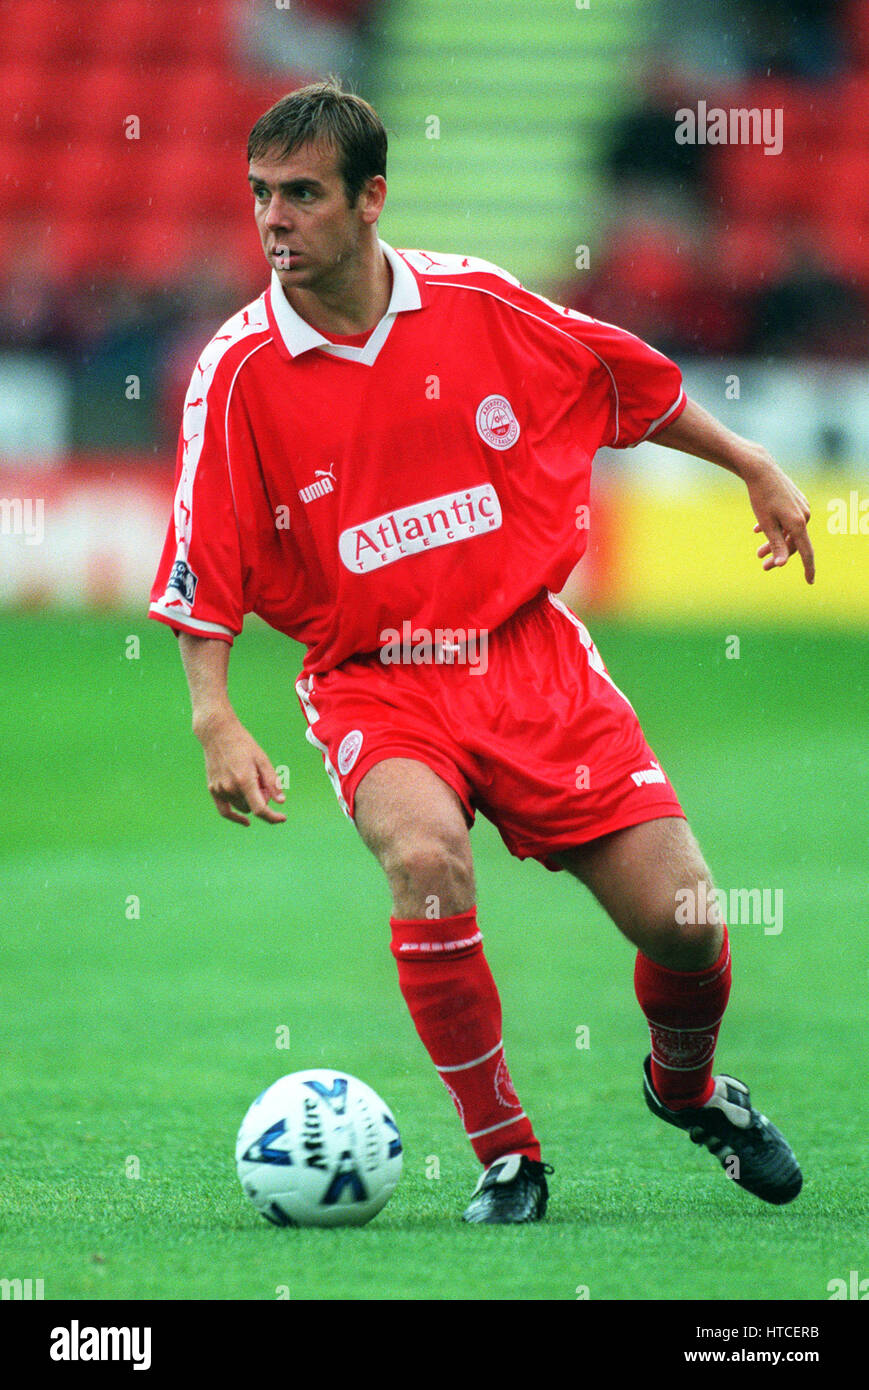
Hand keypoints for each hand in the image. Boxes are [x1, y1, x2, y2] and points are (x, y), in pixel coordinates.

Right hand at [196, 710, 286, 826]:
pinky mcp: (212, 789)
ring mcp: (219, 789)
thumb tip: (281, 801)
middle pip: (252, 807)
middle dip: (262, 799)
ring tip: (251, 779)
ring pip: (241, 807)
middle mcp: (230, 788)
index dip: (273, 817)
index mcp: (244, 780)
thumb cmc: (243, 744)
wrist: (218, 733)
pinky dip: (235, 816)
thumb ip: (272, 781)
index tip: (283, 818)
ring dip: (249, 800)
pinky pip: (224, 811)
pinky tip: (245, 822)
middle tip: (262, 781)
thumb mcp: (262, 759)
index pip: (260, 809)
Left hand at [744, 453, 814, 583]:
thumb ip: (776, 545)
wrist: (761, 470)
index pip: (806, 552)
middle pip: (794, 542)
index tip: (809, 582)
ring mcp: (801, 507)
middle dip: (778, 555)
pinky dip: (775, 528)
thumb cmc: (761, 498)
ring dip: (774, 542)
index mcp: (798, 524)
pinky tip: (758, 531)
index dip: (807, 568)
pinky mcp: (795, 500)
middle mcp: (804, 515)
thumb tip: (782, 564)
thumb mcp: (767, 524)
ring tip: (758, 552)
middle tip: (763, 566)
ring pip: (790, 531)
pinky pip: (787, 520)